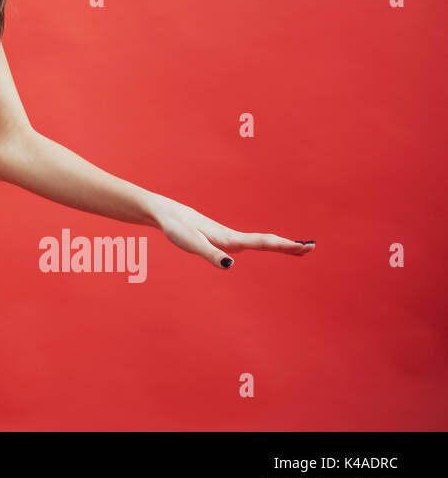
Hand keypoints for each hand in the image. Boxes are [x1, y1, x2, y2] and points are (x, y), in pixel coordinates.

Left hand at [149, 194, 315, 269]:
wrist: (165, 213)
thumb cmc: (177, 228)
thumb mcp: (192, 244)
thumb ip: (211, 254)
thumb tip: (232, 264)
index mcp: (228, 239)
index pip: (262, 242)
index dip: (284, 246)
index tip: (306, 246)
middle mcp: (231, 236)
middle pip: (265, 241)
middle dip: (288, 246)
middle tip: (311, 248)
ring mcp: (227, 236)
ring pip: (258, 240)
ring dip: (279, 244)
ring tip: (296, 248)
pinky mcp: (220, 236)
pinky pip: (247, 240)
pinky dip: (263, 243)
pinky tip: (264, 245)